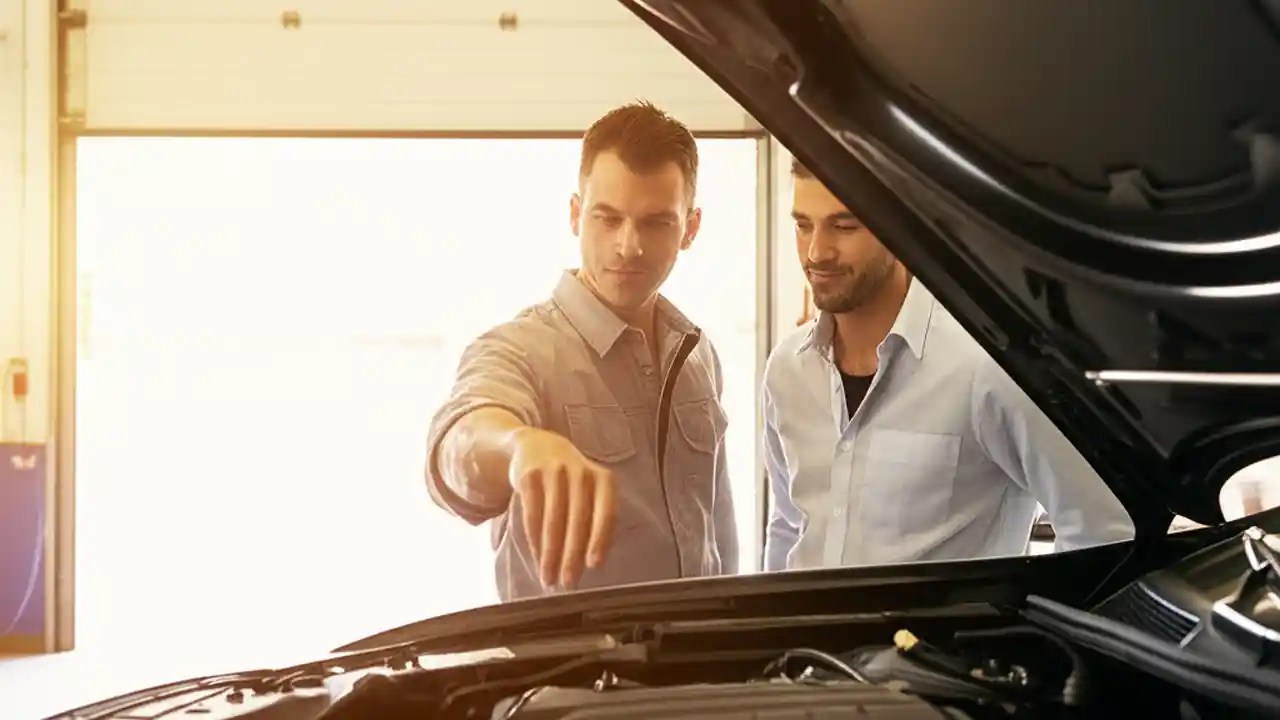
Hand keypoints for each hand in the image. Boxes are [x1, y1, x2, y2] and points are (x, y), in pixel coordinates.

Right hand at [507, 427, 615, 589]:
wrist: (536, 446)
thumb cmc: (571, 481)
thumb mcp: (590, 490)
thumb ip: (596, 519)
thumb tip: (593, 564)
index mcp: (603, 479)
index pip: (605, 512)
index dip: (600, 539)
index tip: (593, 565)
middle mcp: (580, 472)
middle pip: (577, 520)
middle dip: (571, 555)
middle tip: (568, 583)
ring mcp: (553, 472)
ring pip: (553, 520)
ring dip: (550, 554)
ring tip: (548, 578)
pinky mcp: (529, 477)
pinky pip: (532, 514)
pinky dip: (535, 541)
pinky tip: (537, 558)